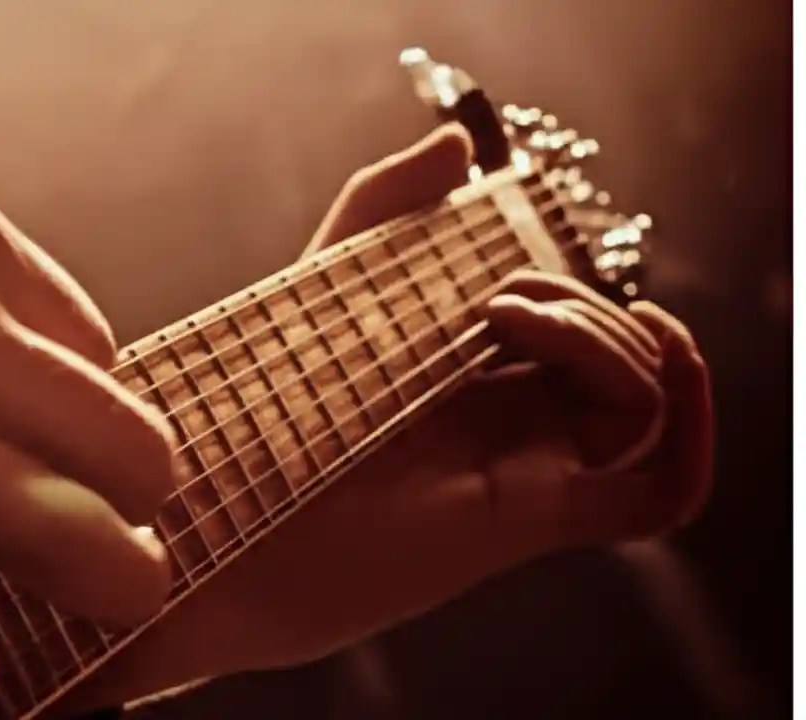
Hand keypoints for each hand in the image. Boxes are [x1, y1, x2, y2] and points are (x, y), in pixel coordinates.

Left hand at [57, 126, 712, 712]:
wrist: (224, 507)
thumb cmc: (265, 400)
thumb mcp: (332, 281)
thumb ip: (387, 206)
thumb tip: (459, 147)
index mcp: (467, 373)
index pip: (561, 316)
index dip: (558, 273)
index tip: (500, 251)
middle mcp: (507, 422)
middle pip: (606, 349)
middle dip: (574, 295)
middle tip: (493, 292)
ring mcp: (528, 468)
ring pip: (639, 394)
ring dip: (601, 332)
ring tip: (504, 313)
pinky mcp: (535, 513)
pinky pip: (659, 487)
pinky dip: (686, 417)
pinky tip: (650, 345)